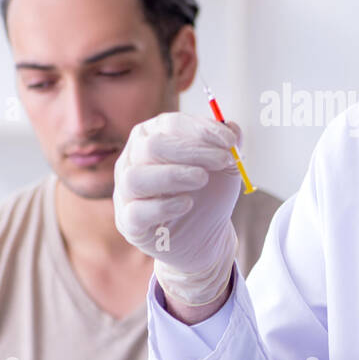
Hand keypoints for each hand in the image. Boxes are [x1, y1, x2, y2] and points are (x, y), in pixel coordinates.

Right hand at [112, 111, 241, 307]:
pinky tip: (187, 204)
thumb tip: (232, 128)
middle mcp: (132, 159)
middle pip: (153, 146)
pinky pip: (137, 212)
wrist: (203, 235)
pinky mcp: (128, 222)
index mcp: (152, 136)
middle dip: (192, 151)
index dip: (201, 130)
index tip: (230, 142)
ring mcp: (126, 191)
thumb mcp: (224, 167)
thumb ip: (228, 145)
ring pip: (137, 177)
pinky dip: (163, 206)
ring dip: (173, 175)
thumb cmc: (207, 193)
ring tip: (202, 179)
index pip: (171, 124)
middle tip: (223, 160)